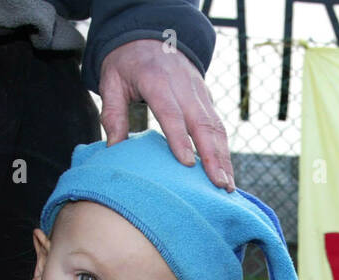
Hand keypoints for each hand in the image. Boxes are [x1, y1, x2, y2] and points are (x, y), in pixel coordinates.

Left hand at [98, 38, 234, 191]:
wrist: (151, 34)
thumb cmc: (128, 62)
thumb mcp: (111, 81)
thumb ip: (113, 113)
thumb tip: (114, 148)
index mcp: (157, 81)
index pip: (172, 113)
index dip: (180, 139)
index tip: (188, 164)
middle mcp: (183, 87)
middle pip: (202, 124)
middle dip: (212, 157)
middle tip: (218, 185)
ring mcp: (199, 92)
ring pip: (216, 127)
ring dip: (224, 158)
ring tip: (227, 186)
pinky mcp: (207, 99)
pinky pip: (218, 126)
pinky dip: (224, 150)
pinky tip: (226, 172)